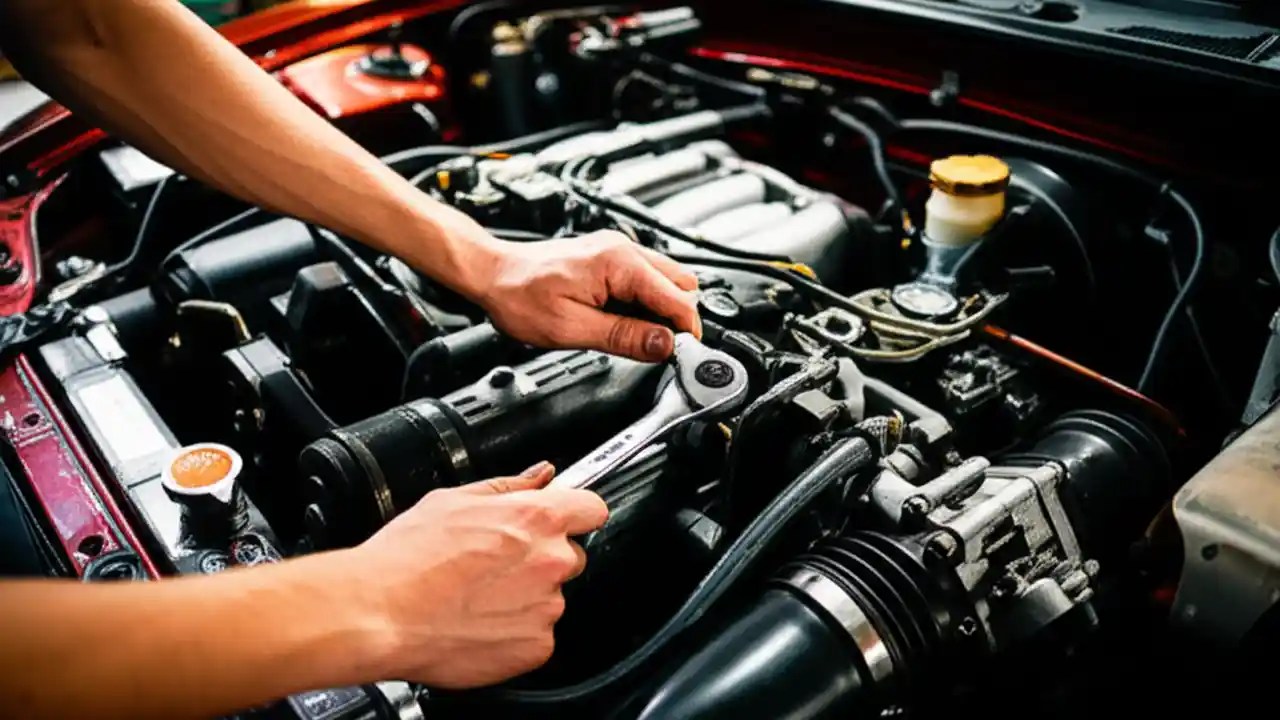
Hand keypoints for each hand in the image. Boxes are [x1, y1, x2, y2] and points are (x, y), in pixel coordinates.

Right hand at [348, 462, 607, 688]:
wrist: (379, 614)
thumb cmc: (407, 559)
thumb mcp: (453, 500)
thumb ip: (509, 486)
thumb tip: (540, 475)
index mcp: (536, 518)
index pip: (591, 508)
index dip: (575, 512)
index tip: (562, 519)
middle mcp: (550, 561)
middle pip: (570, 555)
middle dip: (542, 558)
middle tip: (495, 564)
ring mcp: (546, 607)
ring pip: (551, 597)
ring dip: (526, 597)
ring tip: (476, 596)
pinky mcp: (536, 647)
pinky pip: (538, 635)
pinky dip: (515, 632)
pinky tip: (478, 623)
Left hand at [476, 230, 701, 361]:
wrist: (492, 274)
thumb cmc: (520, 296)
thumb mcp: (572, 328)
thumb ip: (624, 337)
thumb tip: (664, 345)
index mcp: (619, 263)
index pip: (677, 298)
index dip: (684, 331)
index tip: (681, 355)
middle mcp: (623, 249)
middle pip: (681, 286)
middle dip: (677, 319)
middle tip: (658, 349)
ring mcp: (617, 251)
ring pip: (666, 281)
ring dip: (662, 310)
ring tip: (637, 336)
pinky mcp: (609, 258)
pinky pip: (645, 279)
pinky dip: (646, 302)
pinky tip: (626, 320)